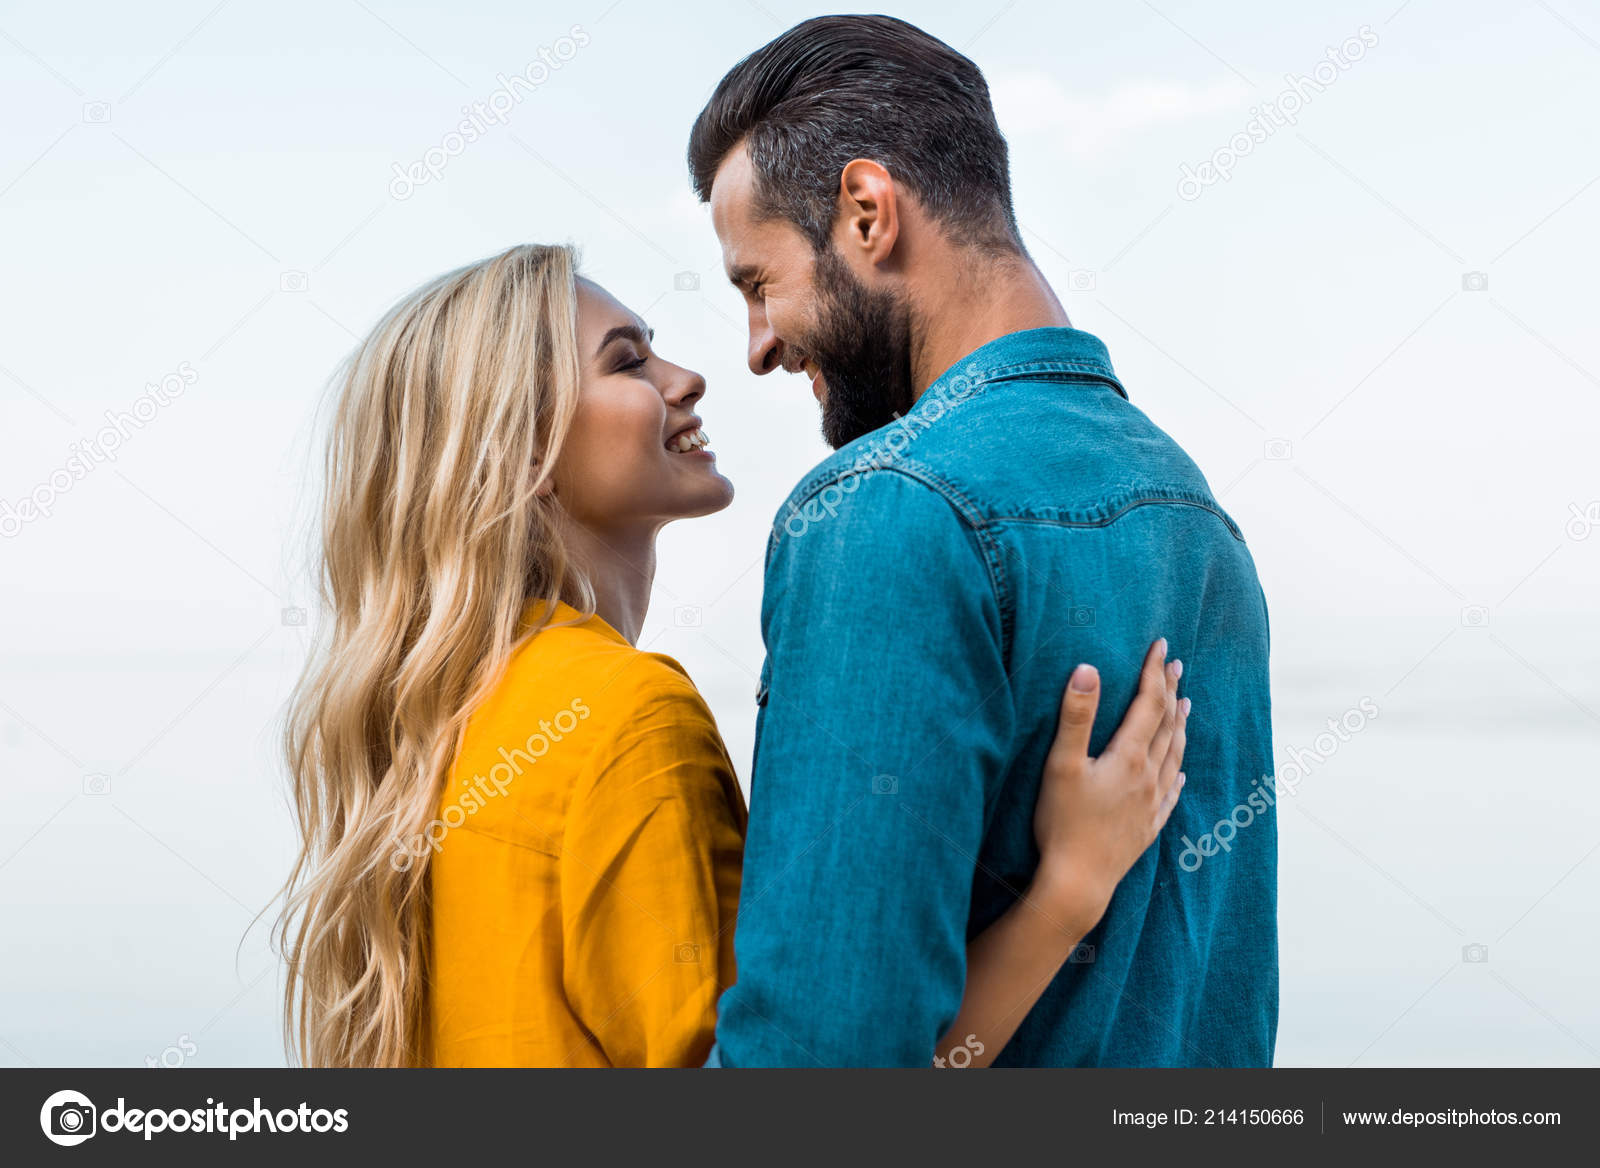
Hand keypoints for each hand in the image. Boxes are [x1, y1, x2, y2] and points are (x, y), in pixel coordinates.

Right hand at [1027, 638, 1187, 933]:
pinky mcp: (1147, 828)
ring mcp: (1151, 804)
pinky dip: (1177, 774)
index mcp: (1128, 757)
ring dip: (1180, 727)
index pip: (1148, 704)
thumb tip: (1088, 669)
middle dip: (1170, 692)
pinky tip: (1180, 772)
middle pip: (1166, 726)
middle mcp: (1147, 777)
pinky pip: (1171, 794)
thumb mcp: (1061, 765)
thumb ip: (1076, 716)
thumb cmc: (1062, 824)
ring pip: (1174, 756)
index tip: (1161, 645)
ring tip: (1187, 707)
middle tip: (1177, 666)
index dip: (1154, 672)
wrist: (1078, 883)